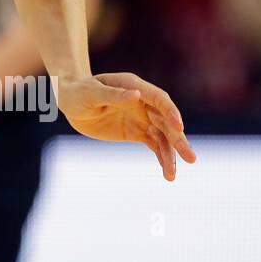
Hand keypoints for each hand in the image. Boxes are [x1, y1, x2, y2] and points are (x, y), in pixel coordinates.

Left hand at [55, 71, 196, 180]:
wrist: (70, 101)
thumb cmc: (79, 92)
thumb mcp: (92, 93)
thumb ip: (114, 95)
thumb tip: (137, 95)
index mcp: (134, 86)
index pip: (158, 99)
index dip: (170, 111)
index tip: (179, 126)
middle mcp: (143, 102)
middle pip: (166, 121)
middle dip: (178, 139)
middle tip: (190, 157)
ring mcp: (142, 118)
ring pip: (163, 136)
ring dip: (171, 154)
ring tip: (172, 175)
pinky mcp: (137, 132)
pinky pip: (154, 145)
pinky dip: (162, 157)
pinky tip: (168, 173)